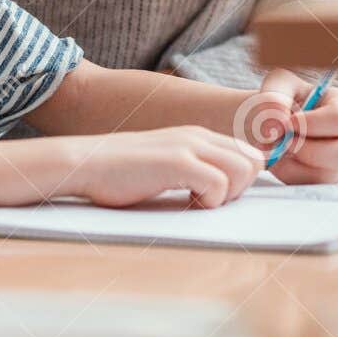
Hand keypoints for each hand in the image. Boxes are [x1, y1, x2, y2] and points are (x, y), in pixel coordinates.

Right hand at [55, 126, 263, 208]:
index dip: (241, 180)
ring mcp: (188, 146)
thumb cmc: (118, 172)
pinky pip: (219, 183)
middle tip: (210, 200)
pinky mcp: (177, 162)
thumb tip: (222, 190)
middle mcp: (197, 136)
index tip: (218, 196)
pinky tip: (186, 201)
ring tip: (198, 201)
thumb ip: (193, 167)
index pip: (246, 153)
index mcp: (196, 135)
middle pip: (253, 160)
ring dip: (228, 194)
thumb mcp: (165, 164)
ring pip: (244, 169)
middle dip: (241, 187)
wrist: (84, 163)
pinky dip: (210, 200)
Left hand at [242, 69, 337, 183]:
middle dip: (308, 150)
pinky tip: (280, 158)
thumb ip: (274, 97)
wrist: (273, 122)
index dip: (310, 124)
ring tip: (277, 147)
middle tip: (284, 141)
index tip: (287, 122)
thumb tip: (278, 122)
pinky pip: (311, 185)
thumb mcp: (277, 86)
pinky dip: (288, 174)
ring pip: (328, 174)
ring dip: (294, 164)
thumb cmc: (282, 101)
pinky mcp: (330, 179)